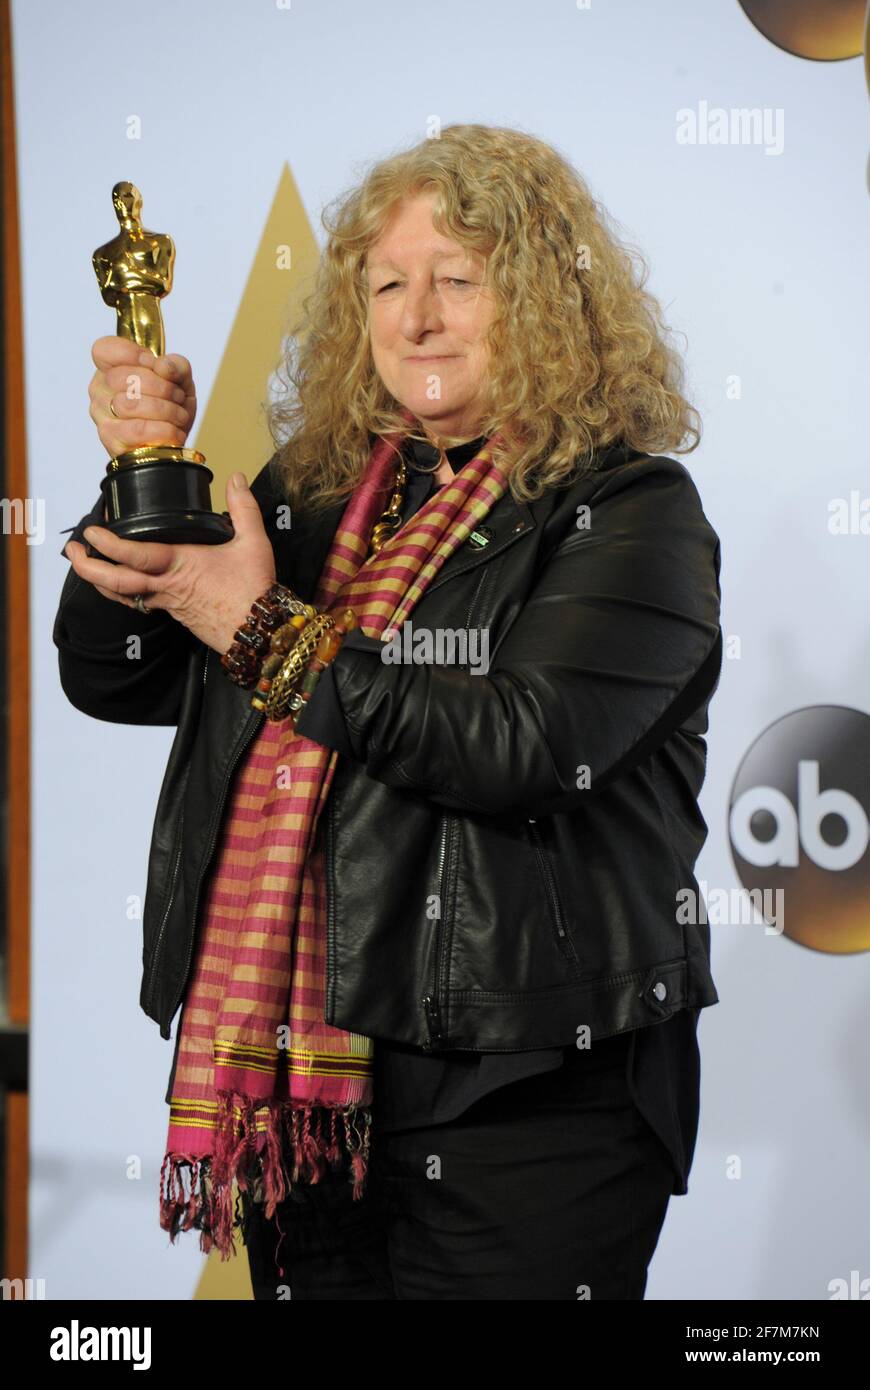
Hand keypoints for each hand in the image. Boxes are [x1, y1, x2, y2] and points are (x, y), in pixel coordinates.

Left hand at [63, 473, 276, 656]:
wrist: (259, 631)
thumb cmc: (253, 590)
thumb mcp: (253, 542)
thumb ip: (243, 507)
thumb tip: (235, 479)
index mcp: (180, 564)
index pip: (134, 555)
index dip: (108, 545)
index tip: (91, 532)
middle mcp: (166, 585)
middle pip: (116, 583)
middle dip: (88, 568)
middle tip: (72, 551)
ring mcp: (167, 602)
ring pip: (123, 595)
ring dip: (99, 582)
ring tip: (84, 566)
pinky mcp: (173, 612)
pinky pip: (139, 603)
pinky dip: (121, 593)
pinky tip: (118, 585)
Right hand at [88, 335, 195, 459]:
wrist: (173, 442)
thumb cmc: (170, 406)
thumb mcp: (180, 380)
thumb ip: (175, 365)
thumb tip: (163, 366)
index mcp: (110, 368)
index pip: (103, 350)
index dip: (131, 353)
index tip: (153, 363)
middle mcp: (100, 390)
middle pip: (122, 377)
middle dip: (161, 386)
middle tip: (178, 396)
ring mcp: (102, 416)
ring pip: (130, 405)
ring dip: (166, 410)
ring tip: (180, 415)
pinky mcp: (111, 440)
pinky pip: (138, 431)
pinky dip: (164, 430)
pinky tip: (176, 432)